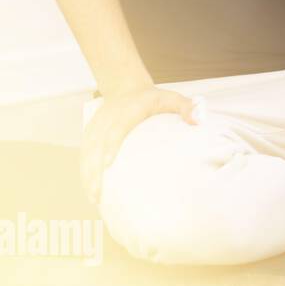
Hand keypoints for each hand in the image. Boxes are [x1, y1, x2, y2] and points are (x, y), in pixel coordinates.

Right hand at [82, 86, 202, 203]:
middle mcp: (107, 121)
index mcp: (126, 112)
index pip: (116, 130)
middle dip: (95, 171)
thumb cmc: (152, 98)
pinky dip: (85, 172)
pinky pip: (84, 154)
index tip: (108, 163)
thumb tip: (199, 121)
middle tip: (98, 194)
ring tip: (94, 198)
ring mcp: (96, 128)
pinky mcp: (90, 134)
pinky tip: (90, 190)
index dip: (110, 146)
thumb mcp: (171, 97)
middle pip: (96, 147)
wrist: (125, 87)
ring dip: (88, 176)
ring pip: (87, 153)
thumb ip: (187, 107)